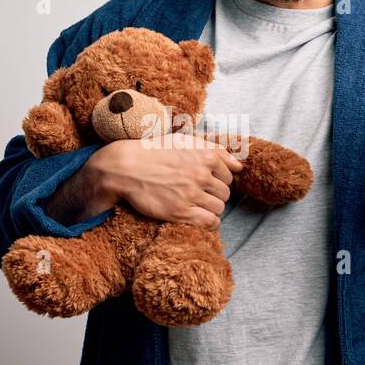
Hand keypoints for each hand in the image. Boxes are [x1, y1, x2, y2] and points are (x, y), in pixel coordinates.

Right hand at [89, 133, 242, 229]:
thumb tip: (240, 165)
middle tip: (198, 194)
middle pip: (225, 194)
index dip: (217, 180)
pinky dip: (209, 223)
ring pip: (219, 208)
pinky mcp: (180, 212)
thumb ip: (215, 150)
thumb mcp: (185, 141)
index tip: (204, 182)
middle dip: (214, 195)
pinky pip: (210, 222)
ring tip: (196, 206)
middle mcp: (201, 175)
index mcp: (205, 156)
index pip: (228, 176)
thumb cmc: (154, 152)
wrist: (125, 167)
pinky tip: (200, 219)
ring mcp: (191, 195)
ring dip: (211, 209)